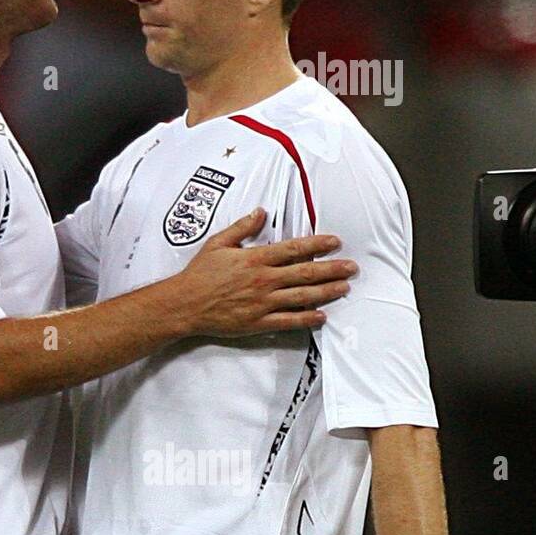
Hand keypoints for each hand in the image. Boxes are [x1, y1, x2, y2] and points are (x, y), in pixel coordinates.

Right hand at [174, 208, 356, 337]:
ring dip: (327, 292)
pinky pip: (289, 320)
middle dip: (332, 269)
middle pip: (306, 273)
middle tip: (352, 267)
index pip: (294, 249)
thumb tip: (261, 212)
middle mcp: (263, 280)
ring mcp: (262, 303)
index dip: (317, 244)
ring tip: (345, 287)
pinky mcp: (258, 322)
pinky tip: (322, 315)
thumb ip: (242, 228)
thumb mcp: (217, 243)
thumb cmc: (199, 274)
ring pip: (303, 296)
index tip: (335, 242)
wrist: (184, 304)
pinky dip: (307, 318)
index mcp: (254, 259)